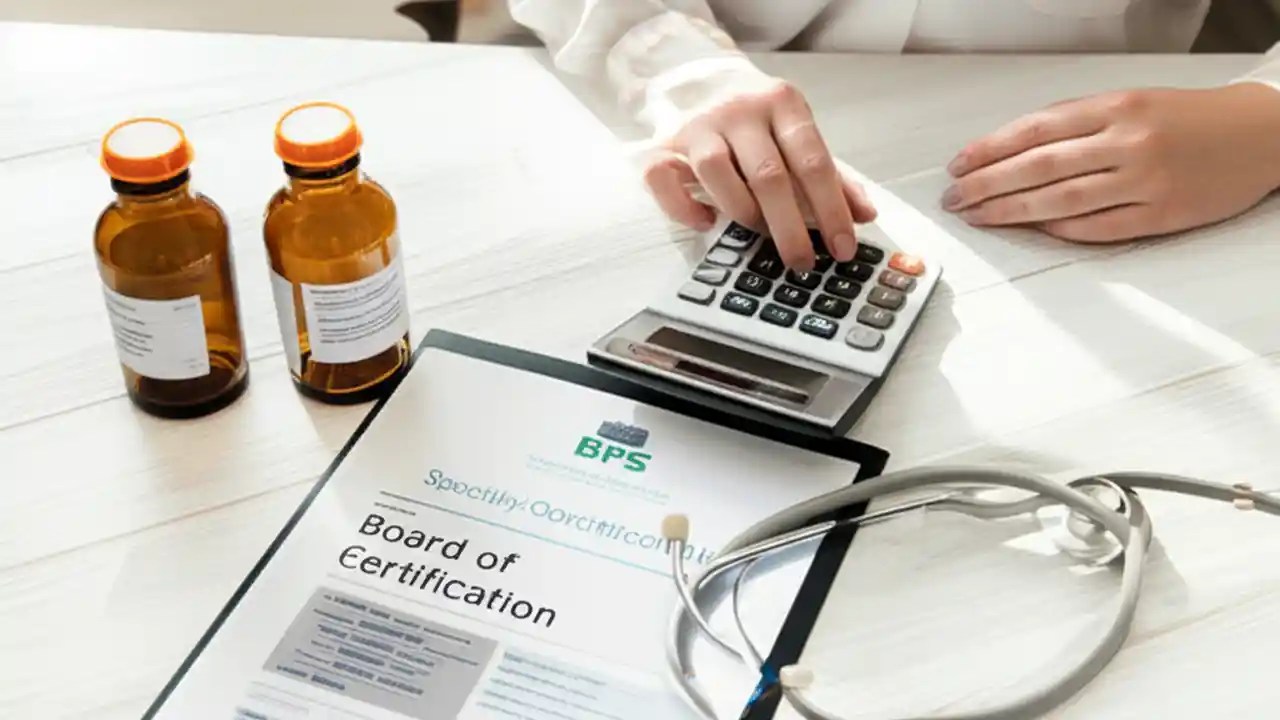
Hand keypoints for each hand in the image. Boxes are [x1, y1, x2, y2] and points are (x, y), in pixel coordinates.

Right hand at [643, 75, 875, 269]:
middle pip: (769, 174)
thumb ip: (833, 176)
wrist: (706, 82)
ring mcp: (700, 126)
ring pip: (716, 172)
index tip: (843, 247)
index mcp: (782, 103)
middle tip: (803, 262)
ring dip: (742, 213)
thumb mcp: (800, 137)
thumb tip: (865, 214)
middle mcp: (740, 111)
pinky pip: (663, 178)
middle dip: (790, 228)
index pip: (814, 161)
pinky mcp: (665, 143)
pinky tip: (705, 221)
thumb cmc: (760, 121)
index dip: (832, 209)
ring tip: (759, 232)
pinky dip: (683, 207)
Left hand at [943, 83, 1279, 242]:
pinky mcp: (1163, 214)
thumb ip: (1077, 123)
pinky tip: (1034, 231)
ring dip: (1012, 212)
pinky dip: (1061, 230)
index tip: (958, 166)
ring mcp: (1145, 181)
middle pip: (1038, 167)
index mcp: (1115, 107)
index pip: (1034, 130)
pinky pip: (1099, 227)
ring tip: (979, 217)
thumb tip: (1012, 149)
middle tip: (954, 199)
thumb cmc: (1186, 119)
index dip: (989, 150)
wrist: (1260, 134)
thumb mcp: (1131, 102)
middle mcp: (1127, 142)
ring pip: (1062, 200)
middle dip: (987, 185)